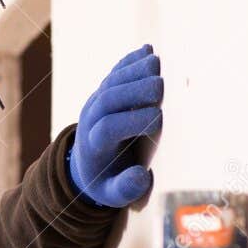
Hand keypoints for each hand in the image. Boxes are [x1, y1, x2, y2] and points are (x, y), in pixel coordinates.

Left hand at [68, 44, 163, 206]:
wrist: (86, 165)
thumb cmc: (106, 181)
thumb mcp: (112, 195)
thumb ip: (126, 189)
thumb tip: (141, 176)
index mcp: (93, 146)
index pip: (108, 129)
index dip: (131, 122)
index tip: (159, 119)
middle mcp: (90, 119)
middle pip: (108, 100)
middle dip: (133, 91)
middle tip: (161, 86)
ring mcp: (95, 102)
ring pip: (111, 82)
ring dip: (134, 70)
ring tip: (157, 62)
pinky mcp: (103, 91)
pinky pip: (114, 72)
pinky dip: (130, 61)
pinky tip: (148, 52)